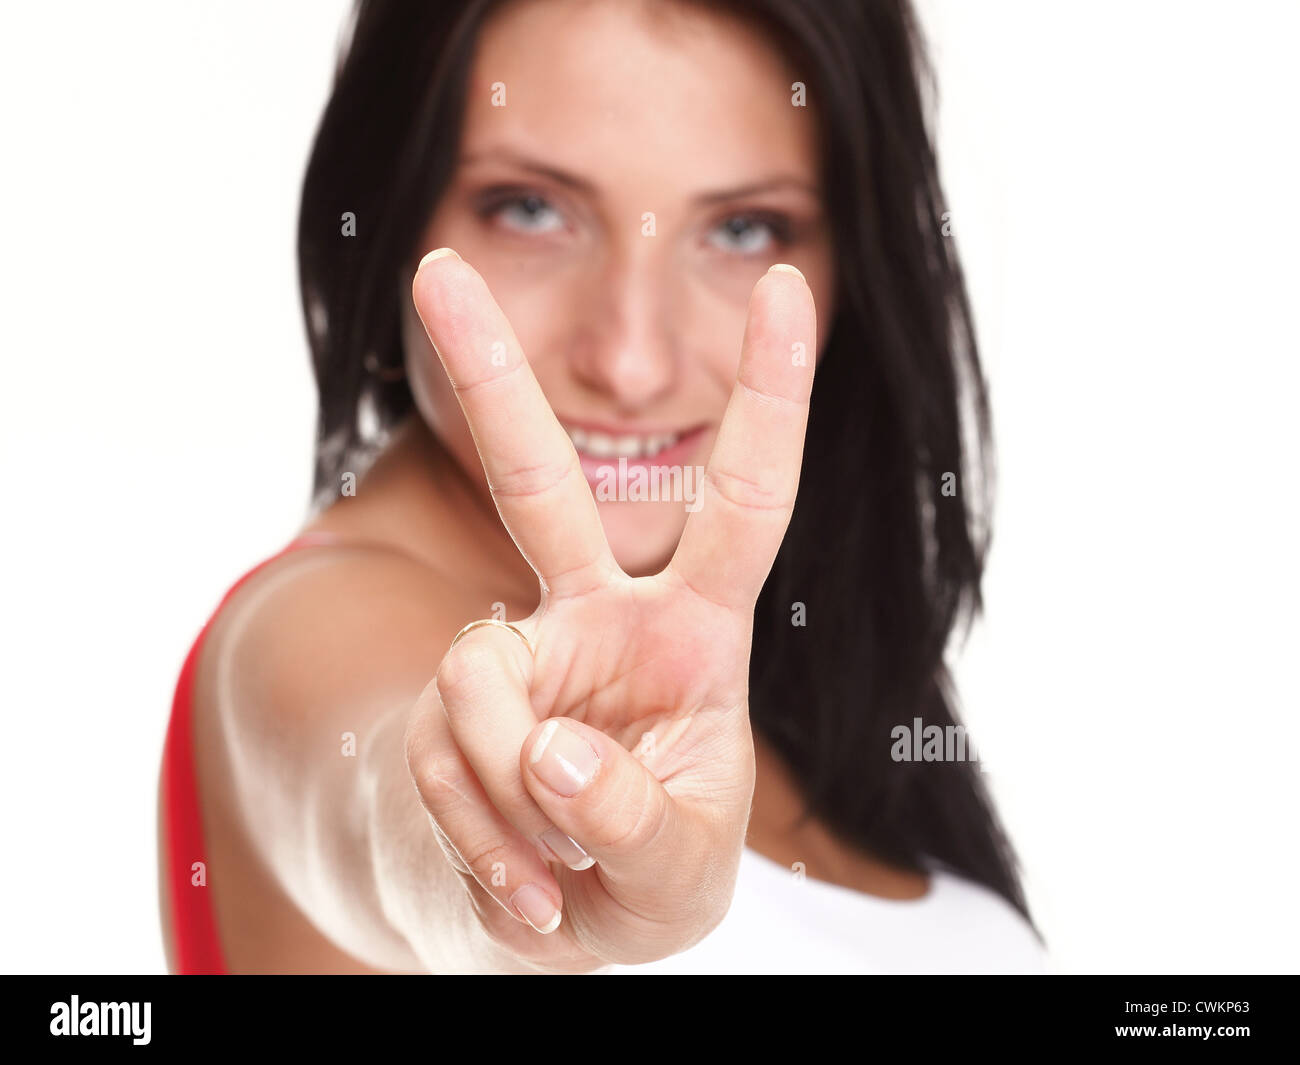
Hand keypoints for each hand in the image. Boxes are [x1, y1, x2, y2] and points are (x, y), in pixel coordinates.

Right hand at [403, 250, 815, 969]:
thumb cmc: (653, 871)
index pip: (745, 501)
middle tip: (435, 268)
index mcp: (695, 628)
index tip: (788, 286)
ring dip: (515, 802)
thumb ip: (636, 823)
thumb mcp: (680, 875)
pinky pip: (437, 756)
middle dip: (488, 375)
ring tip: (559, 864)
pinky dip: (480, 840)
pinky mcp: (444, 709)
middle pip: (537, 482)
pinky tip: (522, 876)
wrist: (560, 915)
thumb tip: (549, 754)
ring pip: (478, 683)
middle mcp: (596, 616)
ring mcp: (511, 657)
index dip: (769, 398)